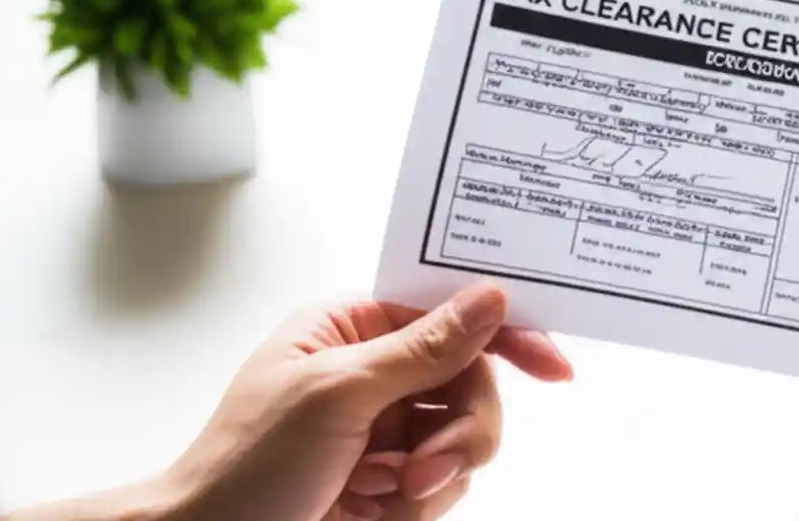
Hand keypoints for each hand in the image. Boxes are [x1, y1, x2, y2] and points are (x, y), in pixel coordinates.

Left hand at [158, 282, 571, 520]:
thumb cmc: (246, 463)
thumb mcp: (337, 393)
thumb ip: (422, 348)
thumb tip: (488, 299)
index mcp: (353, 329)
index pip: (449, 312)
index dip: (505, 333)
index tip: (553, 366)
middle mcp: (376, 372)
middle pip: (470, 381)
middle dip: (459, 430)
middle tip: (427, 467)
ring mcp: (386, 428)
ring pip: (466, 436)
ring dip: (435, 472)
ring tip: (387, 493)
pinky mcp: (391, 479)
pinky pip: (446, 481)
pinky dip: (419, 502)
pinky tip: (372, 508)